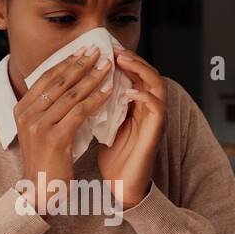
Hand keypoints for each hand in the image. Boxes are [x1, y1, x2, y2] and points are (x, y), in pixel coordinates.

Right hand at [13, 45, 114, 211]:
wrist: (40, 191)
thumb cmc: (46, 161)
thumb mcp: (41, 130)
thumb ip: (49, 108)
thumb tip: (70, 83)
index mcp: (22, 109)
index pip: (47, 78)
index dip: (66, 62)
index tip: (83, 50)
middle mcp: (27, 114)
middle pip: (59, 82)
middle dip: (81, 64)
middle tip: (99, 51)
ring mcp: (39, 126)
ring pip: (71, 94)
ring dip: (92, 78)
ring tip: (107, 66)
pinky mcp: (54, 138)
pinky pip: (79, 112)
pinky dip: (96, 99)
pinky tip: (109, 91)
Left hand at [98, 48, 167, 208]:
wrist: (123, 185)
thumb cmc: (114, 156)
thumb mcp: (103, 124)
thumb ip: (99, 105)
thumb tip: (78, 87)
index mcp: (136, 104)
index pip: (133, 73)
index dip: (121, 58)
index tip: (103, 48)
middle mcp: (148, 107)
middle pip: (147, 72)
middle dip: (131, 58)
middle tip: (112, 48)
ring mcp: (154, 118)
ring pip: (157, 84)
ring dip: (140, 70)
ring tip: (122, 61)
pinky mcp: (156, 132)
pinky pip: (157, 107)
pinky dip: (144, 96)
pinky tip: (129, 92)